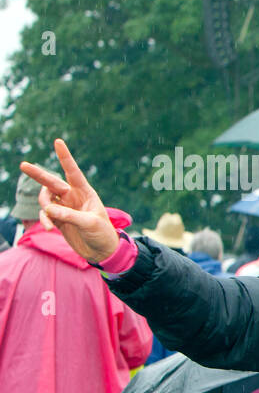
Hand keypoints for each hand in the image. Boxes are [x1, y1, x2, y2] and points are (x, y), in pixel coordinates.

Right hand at [20, 140, 118, 263]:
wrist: (101, 251)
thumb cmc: (102, 234)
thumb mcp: (89, 223)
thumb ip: (69, 216)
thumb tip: (48, 209)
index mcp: (85, 192)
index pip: (73, 171)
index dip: (65, 157)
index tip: (58, 141)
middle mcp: (73, 197)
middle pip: (52, 182)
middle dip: (38, 174)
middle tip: (23, 165)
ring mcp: (64, 207)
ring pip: (45, 199)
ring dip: (44, 208)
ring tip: (50, 222)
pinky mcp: (58, 219)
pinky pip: (45, 214)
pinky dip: (44, 220)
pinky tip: (49, 229)